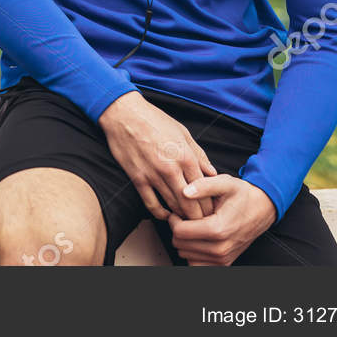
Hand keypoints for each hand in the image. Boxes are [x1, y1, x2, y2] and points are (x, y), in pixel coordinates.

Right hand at [98, 91, 218, 221]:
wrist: (124, 114)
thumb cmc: (154, 119)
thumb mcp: (182, 132)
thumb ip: (198, 154)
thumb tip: (212, 172)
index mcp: (185, 155)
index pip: (204, 189)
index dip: (210, 203)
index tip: (212, 210)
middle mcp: (171, 168)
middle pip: (190, 203)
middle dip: (199, 216)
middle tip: (203, 223)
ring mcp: (153, 175)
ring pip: (172, 205)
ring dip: (181, 217)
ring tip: (188, 222)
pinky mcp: (138, 178)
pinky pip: (151, 204)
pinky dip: (160, 213)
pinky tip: (166, 215)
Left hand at [167, 175, 277, 265]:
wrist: (262, 209)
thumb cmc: (243, 195)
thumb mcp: (226, 183)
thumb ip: (204, 185)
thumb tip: (184, 192)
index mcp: (218, 229)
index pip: (180, 232)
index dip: (174, 220)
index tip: (177, 211)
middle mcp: (220, 248)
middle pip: (180, 245)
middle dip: (178, 230)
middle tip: (185, 217)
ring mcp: (223, 258)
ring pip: (186, 256)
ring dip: (185, 242)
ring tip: (193, 226)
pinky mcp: (224, 263)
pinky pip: (197, 264)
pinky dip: (193, 252)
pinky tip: (198, 238)